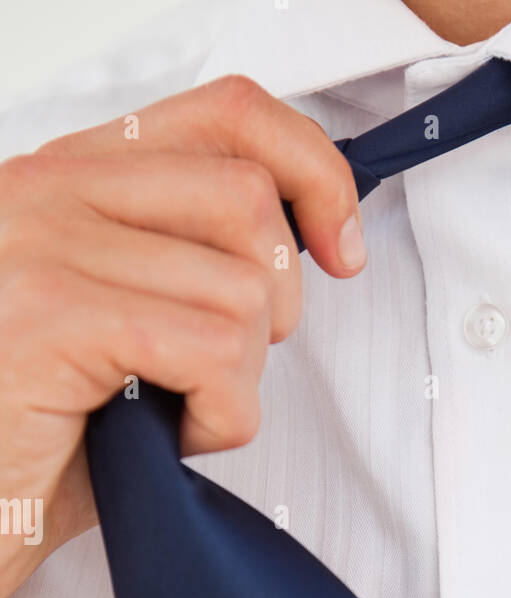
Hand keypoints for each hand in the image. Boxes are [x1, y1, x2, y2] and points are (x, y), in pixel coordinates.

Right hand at [0, 75, 365, 597]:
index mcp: (70, 177)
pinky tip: (172, 435)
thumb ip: (186, 260)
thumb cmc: (40, 440)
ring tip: (178, 410)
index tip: (340, 250)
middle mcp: (47, 191)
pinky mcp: (51, 316)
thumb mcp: (121, 324)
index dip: (312, 173)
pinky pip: (211, 350)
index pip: (227, 115)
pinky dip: (221, 413)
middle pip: (248, 198)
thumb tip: (302, 246)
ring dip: (240, 379)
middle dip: (275, 301)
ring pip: (240, 289)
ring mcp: (43, 246)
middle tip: (227, 364)